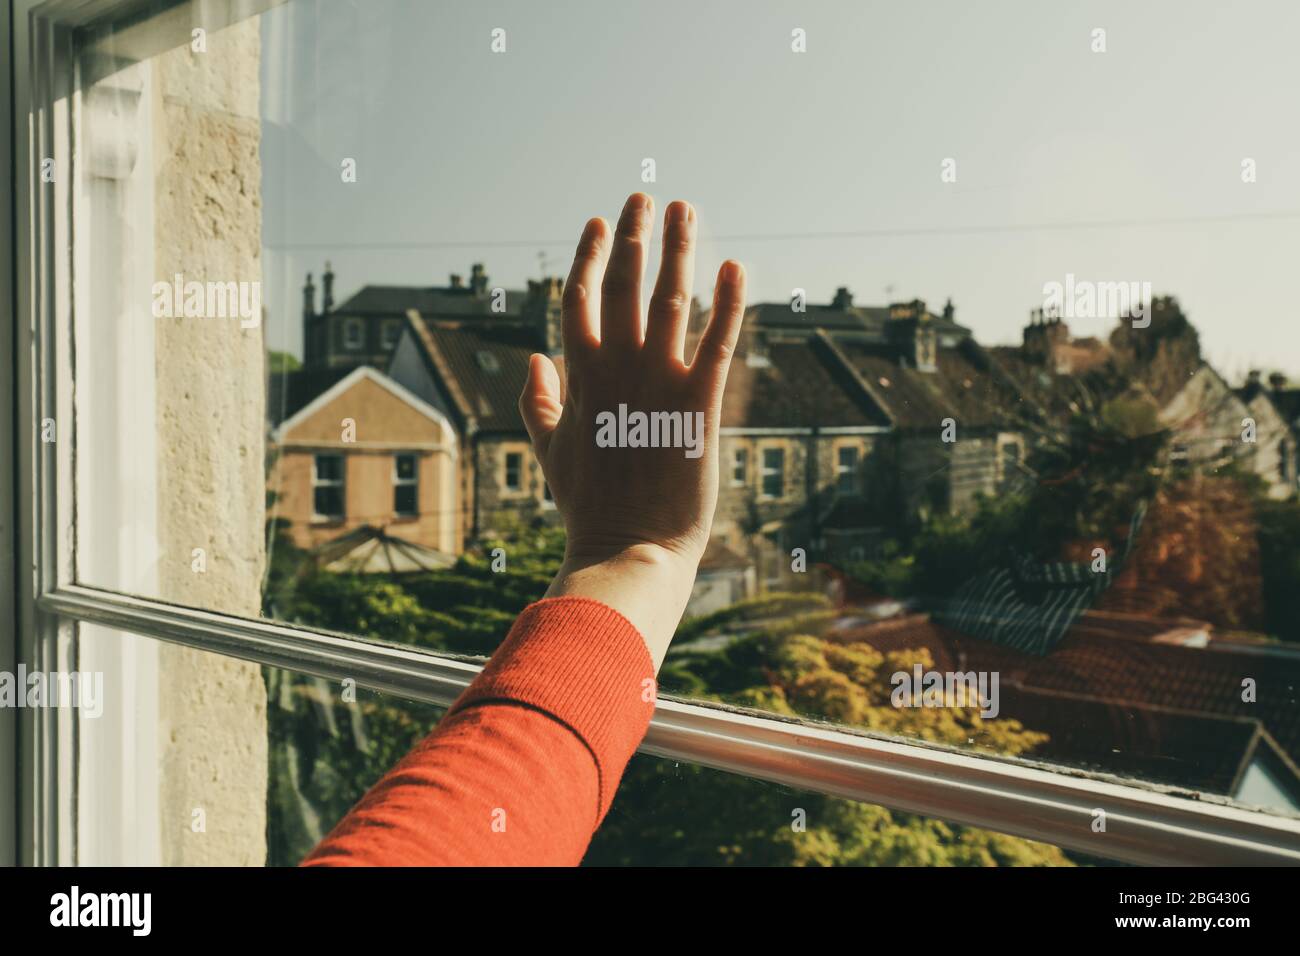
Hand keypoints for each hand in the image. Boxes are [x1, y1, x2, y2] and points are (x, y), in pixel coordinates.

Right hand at [517, 193, 745, 667]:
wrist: (628, 551)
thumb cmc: (590, 508)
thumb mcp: (548, 451)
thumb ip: (539, 400)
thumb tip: (533, 356)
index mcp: (580, 378)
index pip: (579, 298)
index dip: (589, 255)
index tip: (598, 221)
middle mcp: (617, 371)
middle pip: (622, 284)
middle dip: (632, 235)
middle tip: (643, 197)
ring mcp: (659, 386)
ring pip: (669, 299)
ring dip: (677, 248)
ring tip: (684, 208)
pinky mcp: (699, 408)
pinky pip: (717, 341)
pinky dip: (729, 301)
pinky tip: (736, 266)